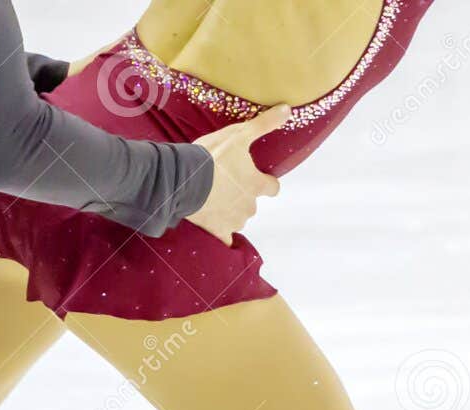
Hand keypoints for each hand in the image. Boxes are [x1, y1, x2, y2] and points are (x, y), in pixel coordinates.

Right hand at [186, 104, 291, 245]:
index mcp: (257, 184)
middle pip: (253, 204)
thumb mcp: (238, 135)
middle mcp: (250, 205)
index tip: (257, 179)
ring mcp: (233, 220)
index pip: (273, 188)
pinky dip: (222, 236)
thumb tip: (287, 109)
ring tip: (213, 202)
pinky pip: (225, 240)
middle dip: (243, 197)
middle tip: (226, 187)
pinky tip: (215, 229)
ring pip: (238, 219)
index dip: (266, 183)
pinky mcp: (217, 230)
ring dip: (230, 212)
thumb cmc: (212, 157)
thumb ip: (264, 124)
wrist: (182, 180)